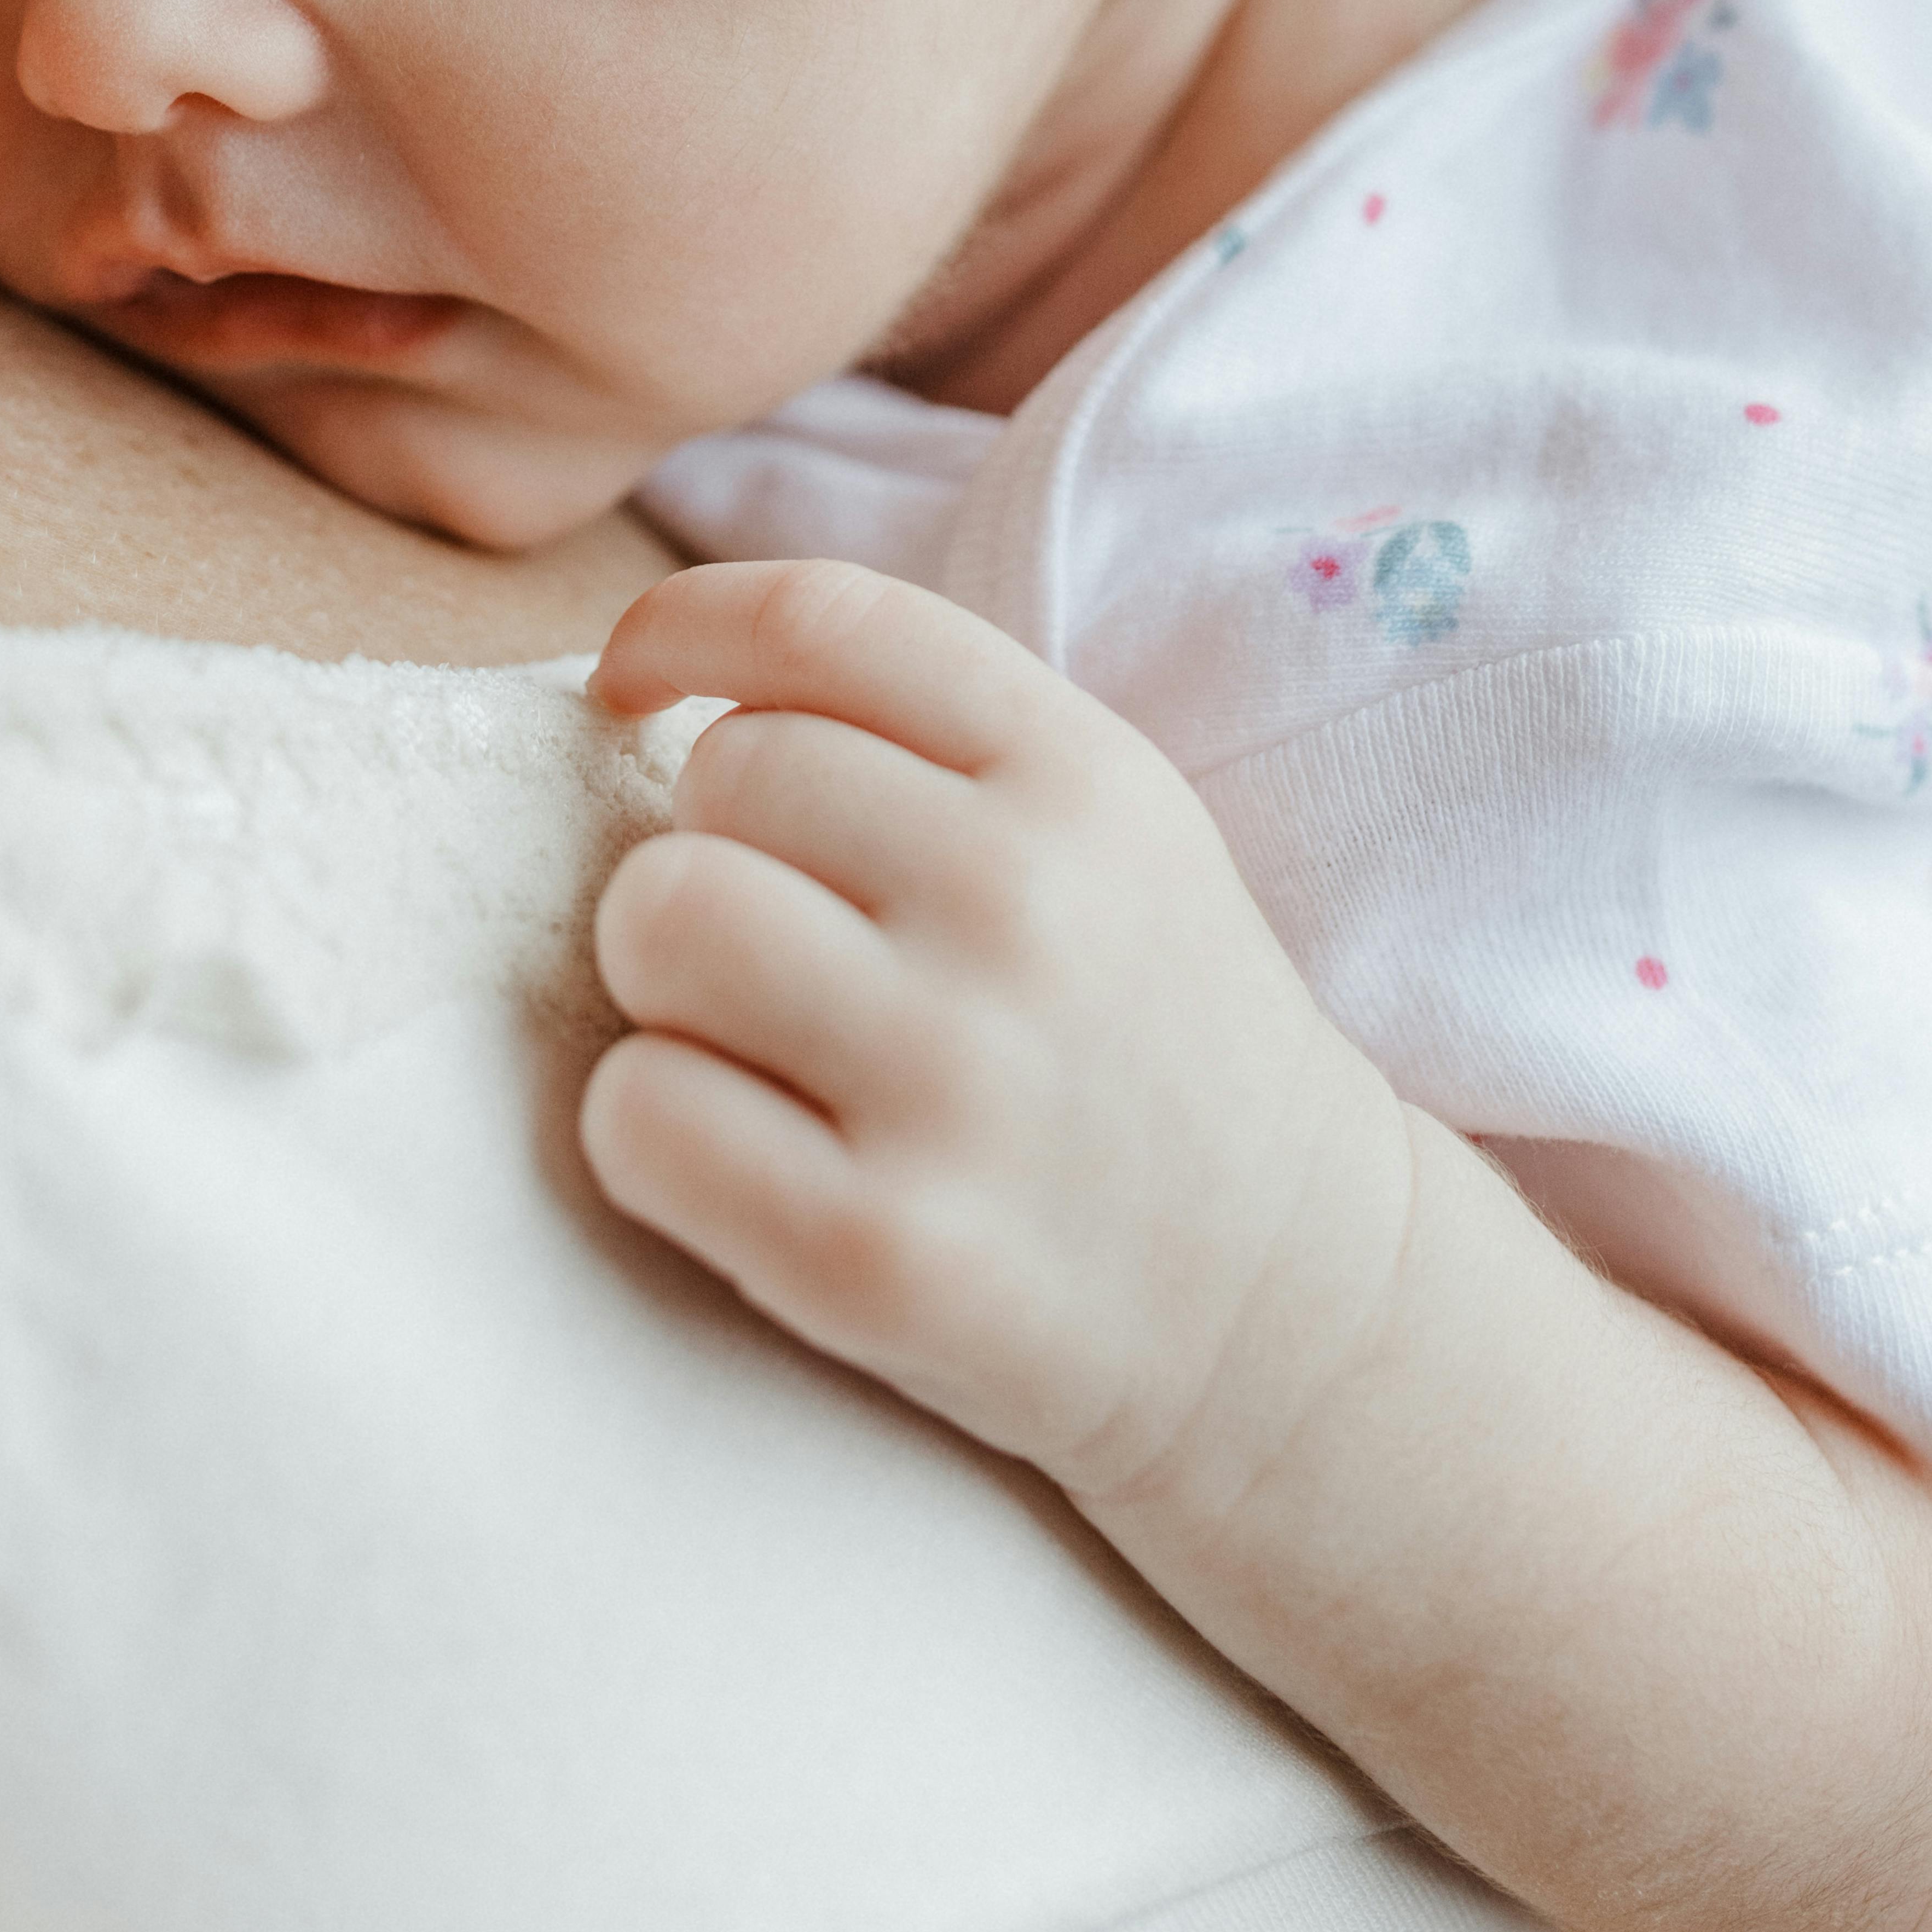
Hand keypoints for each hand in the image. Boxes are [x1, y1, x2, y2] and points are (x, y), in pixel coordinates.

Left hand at [581, 557, 1407, 1509]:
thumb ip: (926, 730)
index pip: (820, 620)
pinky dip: (652, 1132)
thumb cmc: (1143, 1036)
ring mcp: (953, 1081)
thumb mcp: (1107, 828)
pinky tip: (745, 1156)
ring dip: (665, 983)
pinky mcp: (877, 1253)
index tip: (636, 683)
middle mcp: (1023, 904)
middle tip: (787, 946)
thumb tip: (667, 664)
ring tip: (756, 1043)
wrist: (1295, 1311)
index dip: (682, 626)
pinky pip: (637, 1113)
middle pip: (718, 778)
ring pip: (655, 921)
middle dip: (713, 848)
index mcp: (1083, 777)